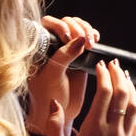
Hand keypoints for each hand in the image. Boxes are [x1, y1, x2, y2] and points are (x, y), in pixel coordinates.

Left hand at [25, 15, 99, 135]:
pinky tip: (95, 41)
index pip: (48, 25)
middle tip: (84, 42)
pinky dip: (93, 35)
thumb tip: (80, 39)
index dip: (60, 26)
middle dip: (77, 28)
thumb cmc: (48, 96)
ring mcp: (66, 48)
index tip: (68, 37)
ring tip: (91, 43)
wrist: (60, 113)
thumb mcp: (53, 76)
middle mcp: (52, 44)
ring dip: (86, 30)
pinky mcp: (80, 54)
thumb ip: (64, 57)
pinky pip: (87, 37)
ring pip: (77, 27)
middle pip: (65, 22)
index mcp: (40, 47)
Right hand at [43, 58, 135, 135]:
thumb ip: (54, 126)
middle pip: (122, 93)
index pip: (105, 92)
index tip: (100, 65)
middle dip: (119, 75)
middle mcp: (113, 130)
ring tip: (126, 78)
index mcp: (94, 128)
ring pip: (134, 106)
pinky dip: (134, 111)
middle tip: (114, 64)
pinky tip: (130, 107)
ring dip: (131, 89)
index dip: (104, 75)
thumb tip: (55, 104)